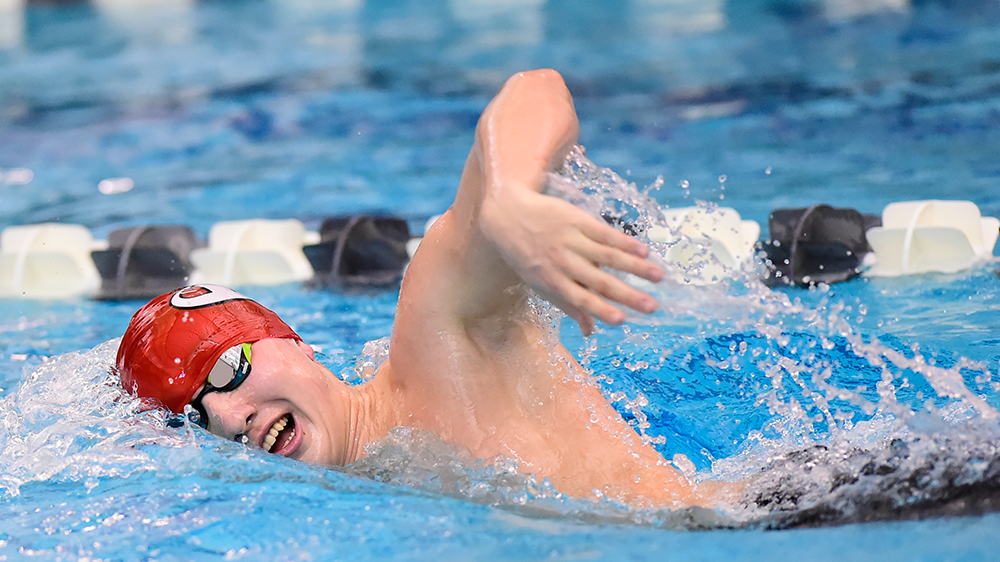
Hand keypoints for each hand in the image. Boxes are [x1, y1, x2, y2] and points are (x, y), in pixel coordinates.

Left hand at [481, 184, 664, 334]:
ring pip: (608, 256)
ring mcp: (571, 241)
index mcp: (553, 282)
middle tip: (653, 306)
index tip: (622, 320)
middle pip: (600, 281)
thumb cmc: (526, 256)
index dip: (601, 310)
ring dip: (635, 267)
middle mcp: (563, 263)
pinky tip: (643, 251)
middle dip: (627, 295)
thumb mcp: (540, 284)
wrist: (508, 215)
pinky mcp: (577, 221)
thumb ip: (568, 306)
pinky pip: (605, 233)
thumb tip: (591, 332)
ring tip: (659, 277)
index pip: (581, 300)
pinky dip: (625, 242)